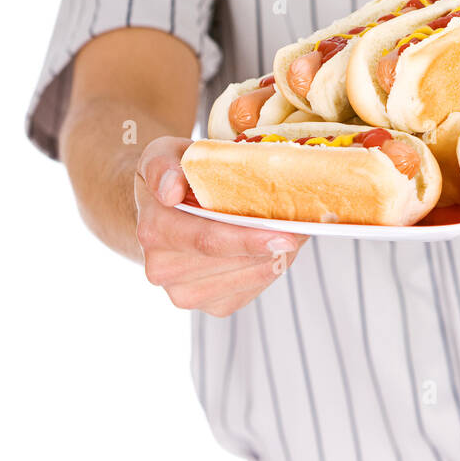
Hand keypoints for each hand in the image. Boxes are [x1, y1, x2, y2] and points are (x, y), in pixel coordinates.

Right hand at [134, 136, 307, 315]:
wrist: (163, 208)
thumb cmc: (173, 175)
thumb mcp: (163, 155)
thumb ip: (163, 167)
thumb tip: (171, 191)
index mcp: (154, 231)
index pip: (207, 240)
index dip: (249, 240)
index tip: (286, 234)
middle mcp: (163, 269)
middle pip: (232, 262)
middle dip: (273, 244)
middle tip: (305, 225)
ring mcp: (184, 292)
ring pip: (245, 279)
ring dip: (277, 257)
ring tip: (294, 230)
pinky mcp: (210, 305)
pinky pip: (250, 290)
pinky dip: (270, 269)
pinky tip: (275, 248)